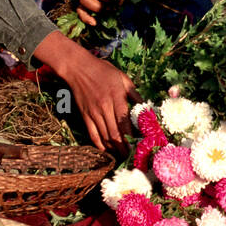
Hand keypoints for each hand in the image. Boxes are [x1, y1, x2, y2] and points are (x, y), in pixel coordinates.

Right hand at [33, 32, 138, 151]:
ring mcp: (93, 113)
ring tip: (122, 156)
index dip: (132, 138)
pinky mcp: (84, 116)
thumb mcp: (123, 79)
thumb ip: (135, 95)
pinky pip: (92, 134)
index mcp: (117, 98)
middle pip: (115, 134)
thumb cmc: (104, 71)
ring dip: (113, 149)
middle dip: (124, 148)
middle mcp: (104, 108)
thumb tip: (146, 108)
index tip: (139, 146)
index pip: (125, 124)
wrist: (79, 68)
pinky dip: (99, 144)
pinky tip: (107, 150)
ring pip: (104, 137)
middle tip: (132, 156)